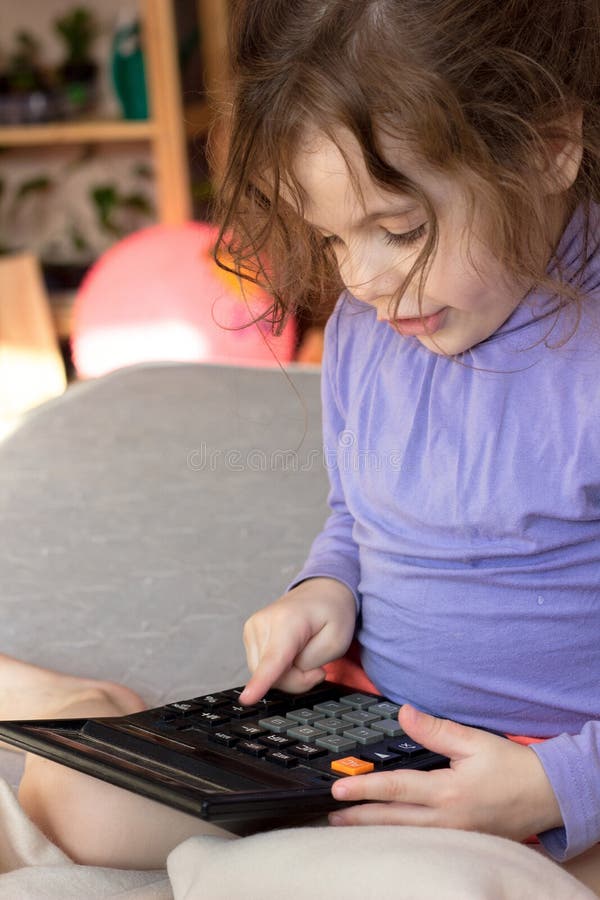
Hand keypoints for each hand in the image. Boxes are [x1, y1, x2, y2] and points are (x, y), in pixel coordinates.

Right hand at [239, 578, 355, 704]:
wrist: (321, 592)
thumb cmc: (332, 614)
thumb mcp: (337, 642)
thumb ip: (310, 666)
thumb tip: (282, 678)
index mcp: (288, 621)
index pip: (274, 659)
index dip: (261, 682)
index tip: (246, 699)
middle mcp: (263, 622)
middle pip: (272, 676)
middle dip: (297, 679)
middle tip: (316, 666)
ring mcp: (252, 627)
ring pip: (264, 675)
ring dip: (287, 673)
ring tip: (303, 653)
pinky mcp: (249, 634)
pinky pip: (261, 667)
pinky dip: (278, 667)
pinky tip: (290, 652)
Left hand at [329, 704, 562, 839]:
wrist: (547, 795)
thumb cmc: (512, 767)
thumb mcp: (474, 741)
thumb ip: (435, 729)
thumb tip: (403, 713)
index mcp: (447, 792)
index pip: (396, 789)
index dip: (364, 788)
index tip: (339, 788)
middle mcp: (447, 820)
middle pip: (392, 820)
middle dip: (359, 818)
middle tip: (331, 814)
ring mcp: (453, 835)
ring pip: (404, 835)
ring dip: (374, 829)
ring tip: (347, 826)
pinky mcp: (460, 841)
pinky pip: (421, 842)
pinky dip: (398, 836)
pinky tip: (385, 831)